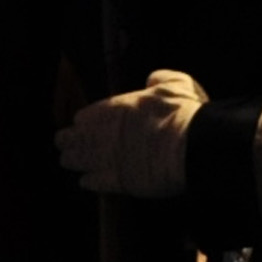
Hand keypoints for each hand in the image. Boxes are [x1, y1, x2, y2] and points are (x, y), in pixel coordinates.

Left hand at [55, 70, 208, 195]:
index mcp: (115, 109)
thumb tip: (152, 79)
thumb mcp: (176, 84)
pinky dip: (88, 181)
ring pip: (74, 160)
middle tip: (68, 144)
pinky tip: (86, 181)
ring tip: (70, 162)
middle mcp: (104, 133)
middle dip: (69, 140)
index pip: (84, 116)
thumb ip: (160, 78)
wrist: (193, 146)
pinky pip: (91, 182)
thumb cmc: (184, 114)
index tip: (85, 125)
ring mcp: (108, 158)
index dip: (84, 122)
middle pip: (71, 138)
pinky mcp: (117, 181)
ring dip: (73, 160)